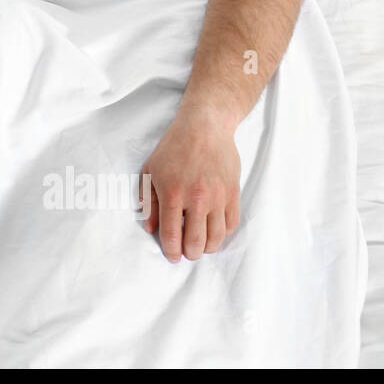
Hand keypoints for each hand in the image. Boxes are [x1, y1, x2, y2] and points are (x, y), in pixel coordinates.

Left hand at [140, 107, 241, 261]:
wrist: (204, 127)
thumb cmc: (173, 148)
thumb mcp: (151, 171)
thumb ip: (150, 202)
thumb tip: (151, 229)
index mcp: (173, 194)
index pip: (172, 235)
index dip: (171, 251)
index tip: (172, 256)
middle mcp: (197, 198)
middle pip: (196, 241)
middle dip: (190, 253)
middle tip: (186, 252)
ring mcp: (219, 197)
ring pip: (217, 237)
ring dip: (207, 247)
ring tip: (200, 245)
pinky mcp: (234, 193)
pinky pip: (232, 223)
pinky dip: (223, 233)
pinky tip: (214, 231)